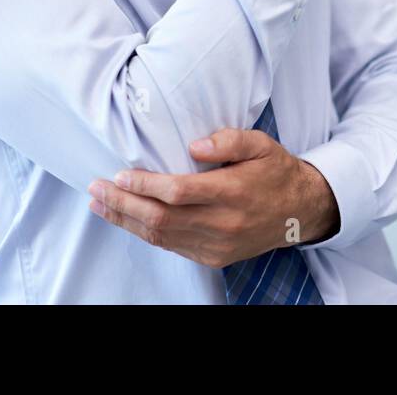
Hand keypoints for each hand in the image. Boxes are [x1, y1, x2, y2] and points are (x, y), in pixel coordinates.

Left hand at [86, 127, 339, 267]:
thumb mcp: (262, 144)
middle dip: (122, 204)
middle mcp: (223, 223)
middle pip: (161, 218)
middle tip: (95, 189)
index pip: (178, 192)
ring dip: (125, 221)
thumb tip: (194, 146)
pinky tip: (127, 219)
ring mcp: (216, 245)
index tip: (119, 175)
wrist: (300, 211)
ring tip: (99, 205)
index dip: (145, 185)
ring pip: (160, 236)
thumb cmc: (276, 172)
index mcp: (234, 192)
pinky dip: (144, 233)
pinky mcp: (212, 257)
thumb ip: (230, 139)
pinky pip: (171, 246)